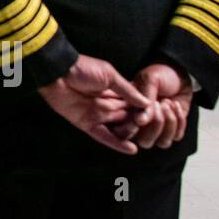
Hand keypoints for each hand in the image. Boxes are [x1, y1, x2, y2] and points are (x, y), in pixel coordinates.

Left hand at [38, 54, 154, 154]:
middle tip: (153, 129)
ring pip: (119, 129)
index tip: (160, 116)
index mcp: (114, 92)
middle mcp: (108, 105)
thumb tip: (148, 102)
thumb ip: (127, 90)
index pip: (134, 106)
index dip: (145, 112)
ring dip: (131, 134)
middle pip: (128, 119)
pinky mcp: (86, 124)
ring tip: (144, 138)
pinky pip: (104, 136)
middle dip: (140, 125)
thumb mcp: (110, 76)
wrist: (58, 71)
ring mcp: (97, 115)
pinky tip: (132, 149)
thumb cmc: (83, 68)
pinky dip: (117, 144)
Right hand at [113, 64, 192, 149]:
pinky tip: (176, 104)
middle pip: (144, 142)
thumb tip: (139, 121)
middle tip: (158, 104)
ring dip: (169, 123)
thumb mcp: (149, 81)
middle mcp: (140, 124)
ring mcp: (157, 128)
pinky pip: (176, 136)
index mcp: (127, 112)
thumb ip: (144, 100)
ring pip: (162, 142)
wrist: (179, 74)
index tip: (139, 119)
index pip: (123, 132)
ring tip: (167, 103)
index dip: (130, 130)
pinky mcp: (173, 129)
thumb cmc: (160, 75)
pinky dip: (179, 120)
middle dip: (155, 125)